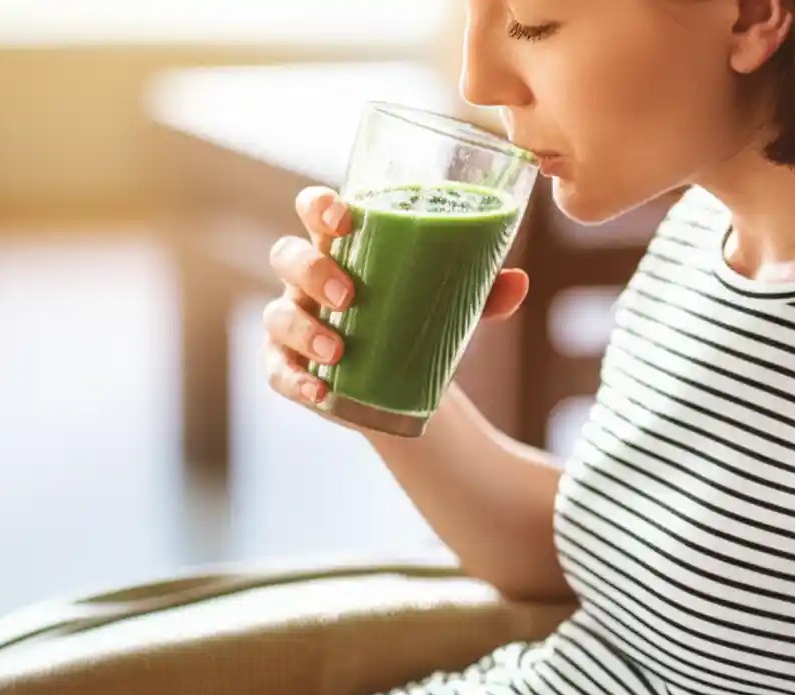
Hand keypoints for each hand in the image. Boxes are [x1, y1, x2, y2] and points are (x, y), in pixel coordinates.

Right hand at [262, 186, 530, 415]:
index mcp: (341, 246)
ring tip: (338, 350)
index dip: (319, 206)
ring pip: (277, 315)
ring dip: (304, 329)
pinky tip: (318, 390)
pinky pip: (276, 369)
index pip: (314, 209)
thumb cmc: (418, 319)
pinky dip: (294, 379)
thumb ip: (483, 290)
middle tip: (350, 294)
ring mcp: (292, 321)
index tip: (344, 217)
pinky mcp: (287, 365)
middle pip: (287, 256)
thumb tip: (518, 281)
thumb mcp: (451, 303)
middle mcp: (307, 279)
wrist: (404, 384)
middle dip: (312, 270)